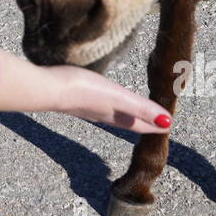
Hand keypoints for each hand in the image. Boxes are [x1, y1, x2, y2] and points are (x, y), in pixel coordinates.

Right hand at [0, 50, 170, 133]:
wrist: (47, 89)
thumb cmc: (82, 91)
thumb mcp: (118, 97)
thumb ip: (142, 109)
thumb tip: (167, 122)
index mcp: (116, 116)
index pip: (141, 125)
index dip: (156, 125)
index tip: (169, 125)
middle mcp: (105, 115)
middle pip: (130, 122)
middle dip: (144, 122)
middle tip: (155, 120)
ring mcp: (90, 109)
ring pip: (115, 115)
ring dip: (128, 115)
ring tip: (134, 113)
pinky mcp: (77, 100)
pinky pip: (101, 106)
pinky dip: (111, 107)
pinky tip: (103, 102)